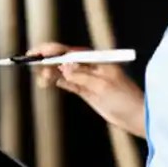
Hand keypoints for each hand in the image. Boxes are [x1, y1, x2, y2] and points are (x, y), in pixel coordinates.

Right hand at [28, 42, 145, 138]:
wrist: (135, 116)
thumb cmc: (125, 99)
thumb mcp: (103, 86)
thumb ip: (82, 76)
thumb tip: (64, 67)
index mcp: (95, 60)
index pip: (69, 51)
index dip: (51, 50)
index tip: (37, 52)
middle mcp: (89, 67)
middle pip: (63, 59)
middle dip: (47, 61)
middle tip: (32, 64)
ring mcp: (87, 78)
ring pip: (63, 71)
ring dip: (51, 73)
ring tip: (41, 79)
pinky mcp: (86, 90)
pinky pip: (67, 83)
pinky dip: (57, 82)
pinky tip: (48, 81)